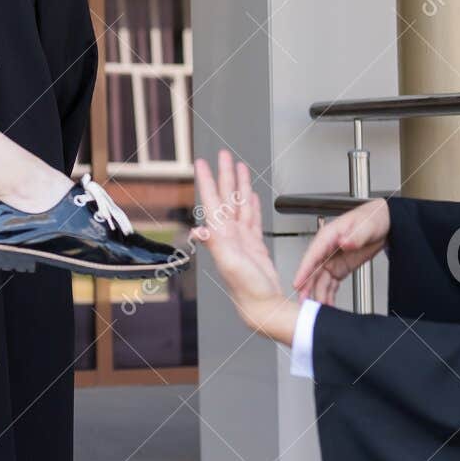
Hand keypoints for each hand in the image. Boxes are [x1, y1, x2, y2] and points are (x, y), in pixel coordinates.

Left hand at [191, 150, 294, 343]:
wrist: (261, 305)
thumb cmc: (247, 289)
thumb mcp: (230, 264)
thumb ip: (215, 245)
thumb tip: (198, 229)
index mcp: (222, 235)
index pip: (212, 201)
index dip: (206, 180)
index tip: (202, 163)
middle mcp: (229, 234)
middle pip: (226, 196)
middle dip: (225, 174)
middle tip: (224, 155)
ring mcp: (242, 238)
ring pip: (240, 204)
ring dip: (239, 185)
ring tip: (238, 167)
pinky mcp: (254, 245)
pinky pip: (252, 218)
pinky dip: (251, 204)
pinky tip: (250, 195)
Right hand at [291, 197, 389, 306]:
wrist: (385, 223)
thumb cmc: (372, 218)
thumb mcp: (366, 225)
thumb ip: (355, 235)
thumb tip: (344, 242)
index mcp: (328, 236)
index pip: (313, 255)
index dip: (304, 270)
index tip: (298, 283)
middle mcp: (327, 249)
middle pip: (313, 271)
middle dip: (307, 287)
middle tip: (304, 302)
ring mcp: (332, 260)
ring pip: (321, 280)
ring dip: (318, 294)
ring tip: (318, 308)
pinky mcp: (340, 268)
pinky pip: (330, 283)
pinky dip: (328, 294)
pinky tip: (328, 304)